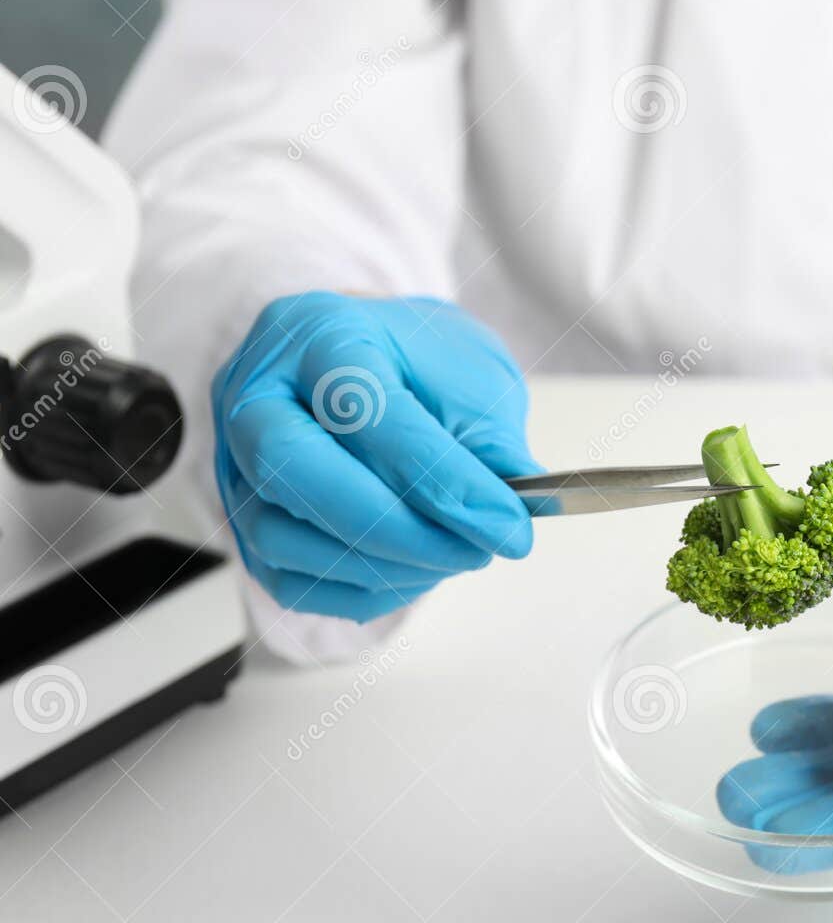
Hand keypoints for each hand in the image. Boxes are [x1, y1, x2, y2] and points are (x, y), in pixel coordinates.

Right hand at [213, 292, 537, 621]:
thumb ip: (490, 444)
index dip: (440, 479)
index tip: (507, 525)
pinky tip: (416, 571)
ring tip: (453, 555)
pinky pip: (288, 579)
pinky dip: (360, 590)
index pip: (363, 409)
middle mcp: (256, 391)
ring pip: (280, 536)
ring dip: (382, 566)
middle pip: (290, 465)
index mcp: (320, 332)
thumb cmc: (424, 369)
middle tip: (473, 552)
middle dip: (392, 527)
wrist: (378, 365)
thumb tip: (504, 514)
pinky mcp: (241, 520)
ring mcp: (234, 459)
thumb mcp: (475, 381)